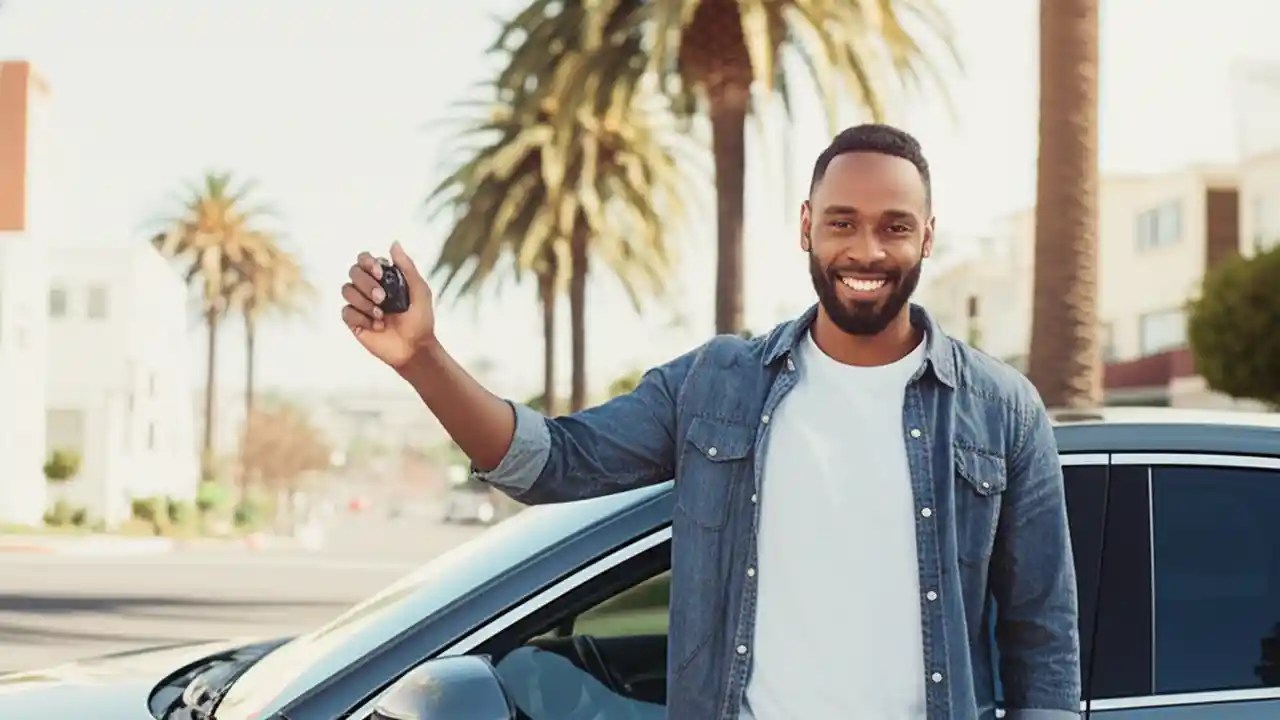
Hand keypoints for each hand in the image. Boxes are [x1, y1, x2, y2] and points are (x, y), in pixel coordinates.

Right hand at [341, 242, 435, 368]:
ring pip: (346, 289)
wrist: (415, 349)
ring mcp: (360, 304)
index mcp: (384, 278)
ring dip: (364, 301)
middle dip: (366, 283)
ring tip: (381, 315)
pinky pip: (346, 311)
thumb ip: (406, 267)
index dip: (368, 262)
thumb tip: (393, 244)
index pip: (365, 259)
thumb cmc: (421, 320)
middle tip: (382, 298)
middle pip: (353, 271)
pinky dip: (361, 317)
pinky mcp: (354, 321)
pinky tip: (376, 326)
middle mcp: (369, 288)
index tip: (381, 274)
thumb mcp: (420, 290)